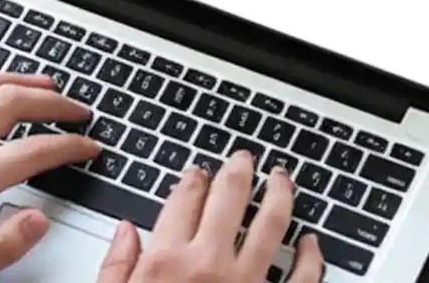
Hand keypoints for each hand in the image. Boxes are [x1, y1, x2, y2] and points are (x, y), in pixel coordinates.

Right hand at [96, 151, 324, 282]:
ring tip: (283, 179)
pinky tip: (311, 242)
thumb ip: (116, 269)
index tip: (199, 171)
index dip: (193, 178)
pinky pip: (304, 276)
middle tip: (246, 158)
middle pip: (231, 197)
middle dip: (240, 170)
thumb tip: (125, 232)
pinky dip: (311, 255)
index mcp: (165, 262)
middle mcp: (209, 265)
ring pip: (274, 223)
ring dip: (281, 194)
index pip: (184, 199)